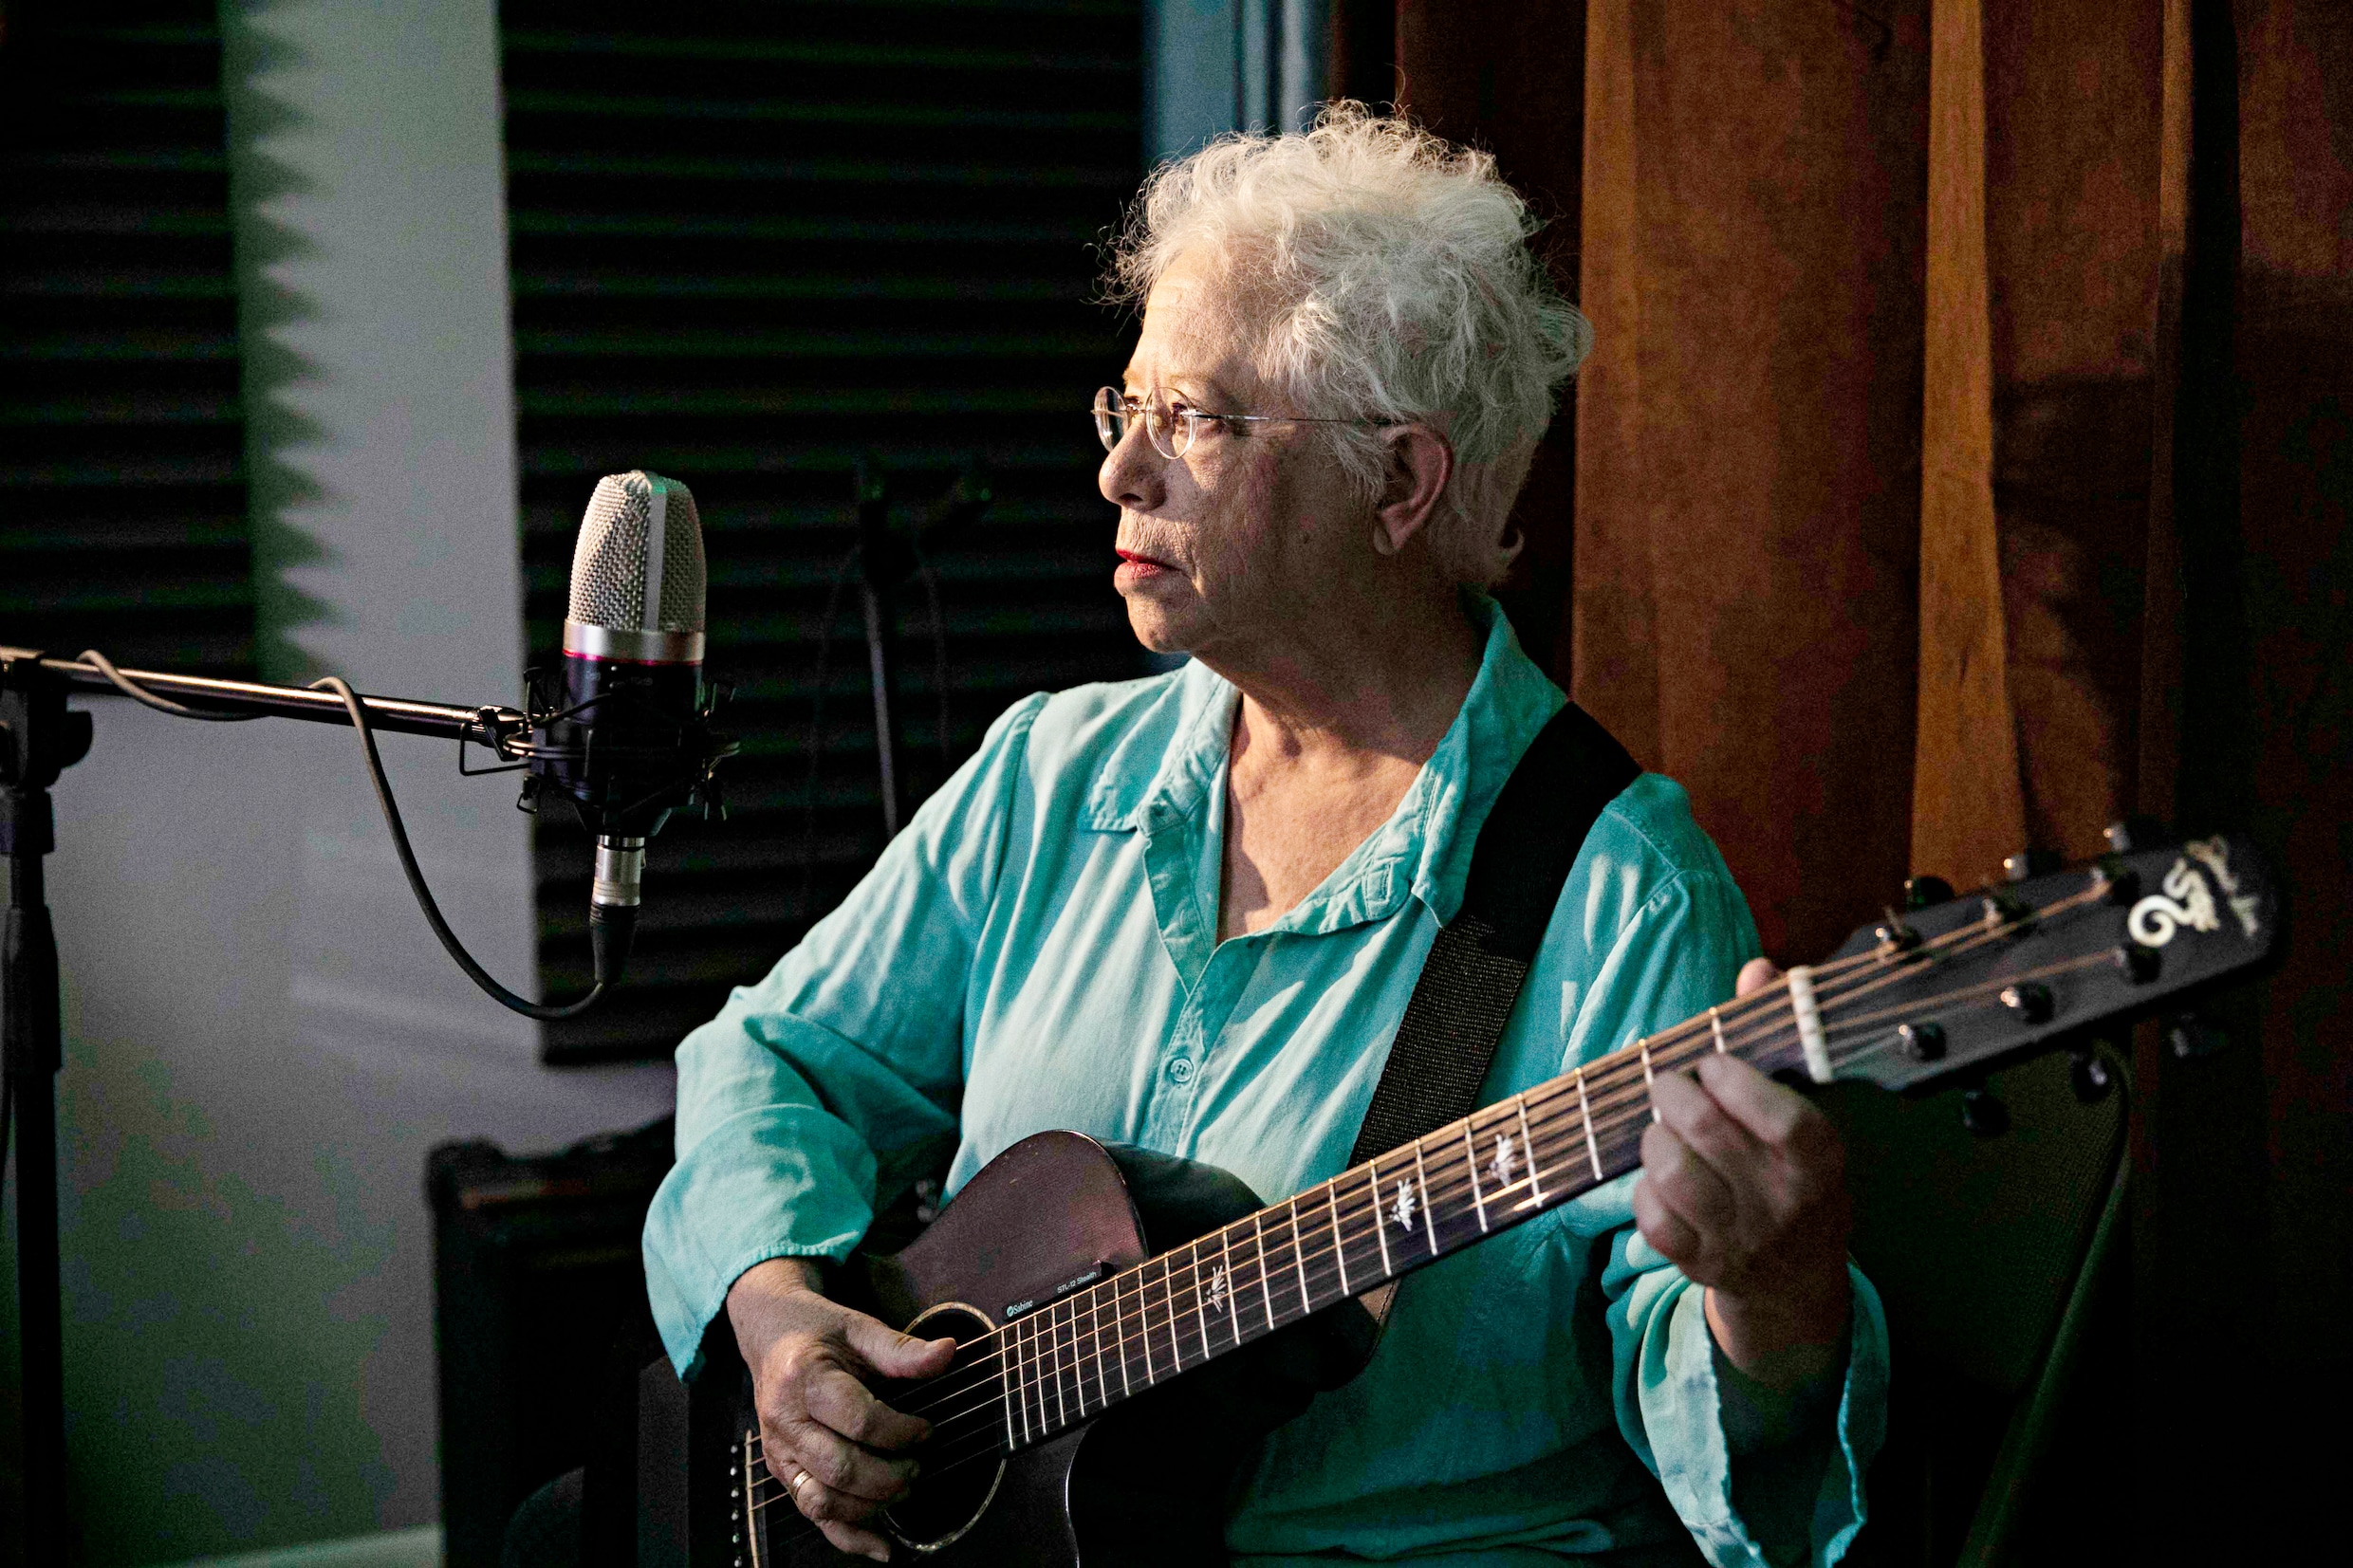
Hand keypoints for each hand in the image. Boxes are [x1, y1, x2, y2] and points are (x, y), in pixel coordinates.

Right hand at [726, 1258, 956, 1560]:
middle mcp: (785, 1420)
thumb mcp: (859, 1328)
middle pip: (841, 1467)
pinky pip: (813, 1514)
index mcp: (803, 1379)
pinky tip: (882, 1548)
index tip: (926, 1430)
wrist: (769, 1333)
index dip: (901, 1432)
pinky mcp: (782, 1471)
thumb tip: (949, 1353)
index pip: (858, 1419)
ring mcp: (779, 1451)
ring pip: (824, 1500)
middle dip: (889, 1476)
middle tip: (919, 1465)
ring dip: (872, 1505)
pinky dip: (848, 1537)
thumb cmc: (818, 1330)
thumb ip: (902, 1349)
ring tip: (904, 1487)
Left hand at [1632, 958, 1853, 1389]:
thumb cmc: (1793, 1173)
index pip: (1785, 1121)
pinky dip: (1643, 1191)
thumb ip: (1775, 1038)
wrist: (1796, 1280)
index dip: (1737, 1082)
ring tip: (1662, 1129)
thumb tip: (1758, 970)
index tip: (1713, 1063)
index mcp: (1820, 1162)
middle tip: (1668, 1085)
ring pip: (1675, 1176)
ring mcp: (1741, 1238)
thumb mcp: (1804, 1113)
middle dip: (1673, 1094)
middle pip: (1710, 1136)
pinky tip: (1658, 1177)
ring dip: (1655, 1140)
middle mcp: (1784, 1204)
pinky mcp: (1700, 1264)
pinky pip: (1653, 1220)